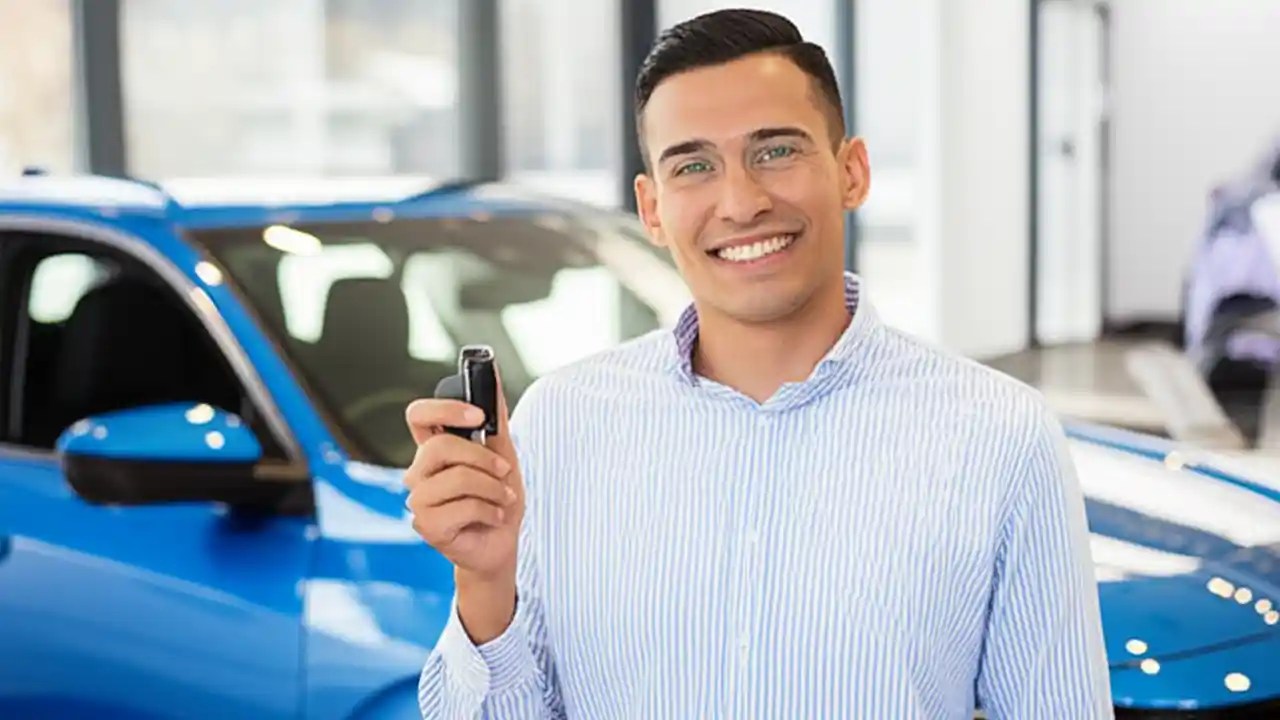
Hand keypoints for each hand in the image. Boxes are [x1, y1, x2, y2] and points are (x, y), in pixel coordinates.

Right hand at [404, 380, 523, 641]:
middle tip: (504, 472)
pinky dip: (490, 510)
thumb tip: (494, 373)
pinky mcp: (426, 526)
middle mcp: (418, 473)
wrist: (502, 545)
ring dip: (493, 488)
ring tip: (503, 499)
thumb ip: (495, 417)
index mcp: (433, 450)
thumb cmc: (498, 498)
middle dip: (483, 458)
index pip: (418, 415)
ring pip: (457, 478)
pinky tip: (494, 518)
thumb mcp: (503, 453)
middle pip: (440, 446)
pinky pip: (464, 506)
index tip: (478, 415)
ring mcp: (419, 500)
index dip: (445, 407)